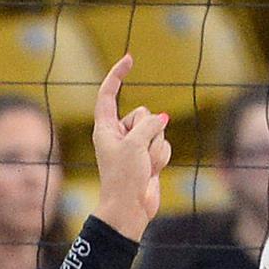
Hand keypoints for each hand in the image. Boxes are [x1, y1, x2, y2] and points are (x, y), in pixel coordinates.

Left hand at [88, 55, 170, 240]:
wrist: (130, 209)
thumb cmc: (123, 177)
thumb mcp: (135, 143)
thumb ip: (149, 124)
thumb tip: (162, 118)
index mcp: (105, 128)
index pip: (109, 94)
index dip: (117, 75)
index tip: (129, 59)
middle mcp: (119, 134)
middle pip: (143, 113)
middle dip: (148, 130)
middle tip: (139, 152)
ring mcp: (135, 146)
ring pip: (158, 130)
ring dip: (155, 148)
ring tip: (144, 166)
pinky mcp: (148, 157)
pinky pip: (163, 145)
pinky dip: (161, 157)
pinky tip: (151, 172)